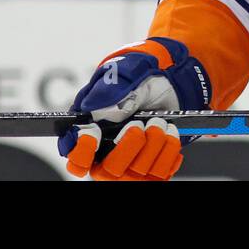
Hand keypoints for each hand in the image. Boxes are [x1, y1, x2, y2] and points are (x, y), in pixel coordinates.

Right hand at [57, 37, 211, 180]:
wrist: (171, 80)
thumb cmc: (140, 79)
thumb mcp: (122, 75)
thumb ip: (106, 91)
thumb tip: (94, 109)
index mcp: (91, 134)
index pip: (77, 159)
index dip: (82, 151)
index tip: (94, 133)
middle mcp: (109, 154)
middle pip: (111, 169)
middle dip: (128, 145)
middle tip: (140, 123)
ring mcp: (132, 164)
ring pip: (138, 173)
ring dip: (153, 144)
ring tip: (159, 122)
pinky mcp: (155, 167)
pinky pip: (161, 172)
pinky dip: (168, 150)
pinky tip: (169, 132)